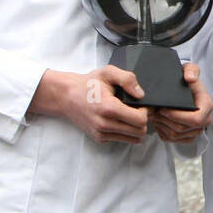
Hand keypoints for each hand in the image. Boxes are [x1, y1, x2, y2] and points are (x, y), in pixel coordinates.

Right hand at [31, 66, 148, 143]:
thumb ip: (127, 79)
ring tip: (130, 115)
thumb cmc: (88, 84)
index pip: (140, 120)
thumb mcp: (108, 72)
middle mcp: (104, 124)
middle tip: (137, 110)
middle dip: (143, 121)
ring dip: (136, 128)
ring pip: (133, 139)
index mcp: (108, 108)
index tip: (141, 104)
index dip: (145, 111)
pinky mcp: (99, 138)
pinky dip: (125, 132)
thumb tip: (141, 95)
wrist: (66, 96)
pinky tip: (120, 120)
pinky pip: (122, 139)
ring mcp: (101, 133)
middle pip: (139, 132)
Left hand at [148, 62, 212, 144]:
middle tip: (154, 110)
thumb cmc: (187, 80)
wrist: (186, 90)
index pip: (195, 119)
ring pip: (175, 135)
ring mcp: (197, 130)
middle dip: (165, 120)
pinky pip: (172, 139)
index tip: (164, 108)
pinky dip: (162, 131)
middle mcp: (205, 120)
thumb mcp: (190, 69)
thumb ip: (191, 70)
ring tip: (154, 114)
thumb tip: (190, 79)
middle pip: (182, 128)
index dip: (177, 116)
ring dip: (161, 125)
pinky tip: (158, 121)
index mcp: (207, 105)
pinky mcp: (187, 137)